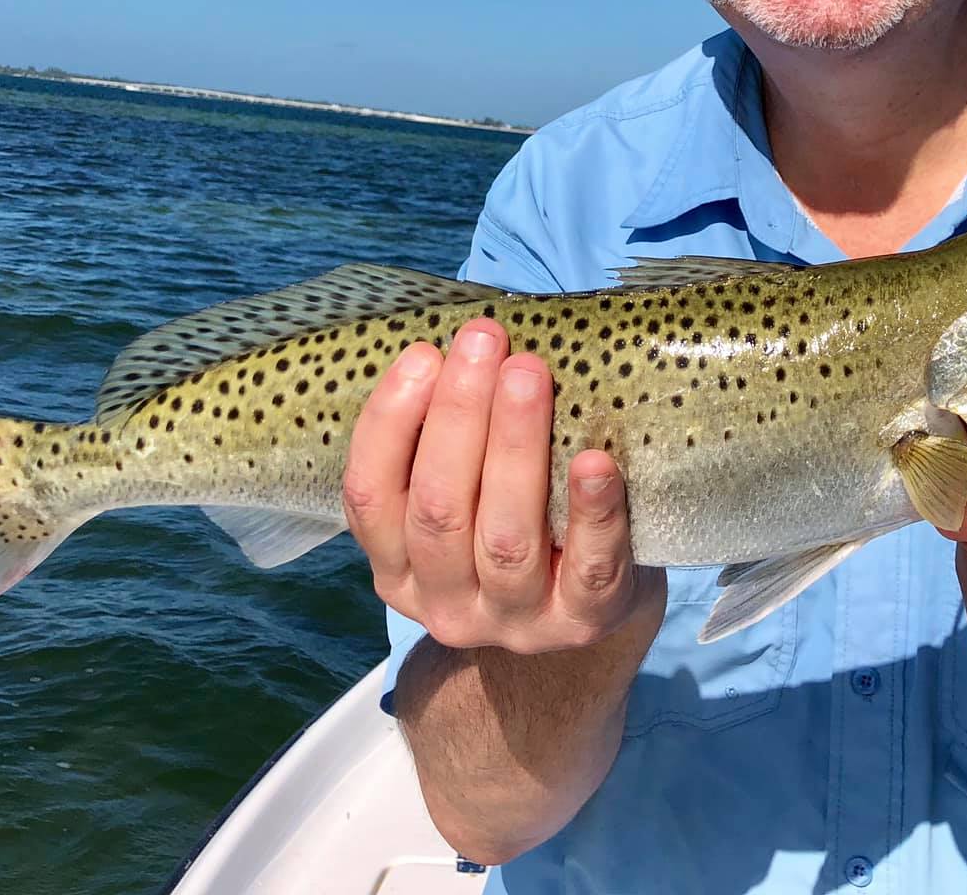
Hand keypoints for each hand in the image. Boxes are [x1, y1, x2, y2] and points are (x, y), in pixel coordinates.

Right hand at [343, 317, 666, 655]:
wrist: (590, 609)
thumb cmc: (518, 523)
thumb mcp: (465, 495)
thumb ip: (452, 440)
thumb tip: (463, 345)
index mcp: (398, 567)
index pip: (369, 496)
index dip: (390, 422)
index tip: (424, 354)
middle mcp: (445, 602)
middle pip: (438, 510)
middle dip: (458, 415)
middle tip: (485, 341)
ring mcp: (513, 621)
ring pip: (505, 538)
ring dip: (515, 447)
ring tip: (529, 373)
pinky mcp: (581, 625)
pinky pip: (587, 570)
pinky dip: (592, 513)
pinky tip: (597, 461)